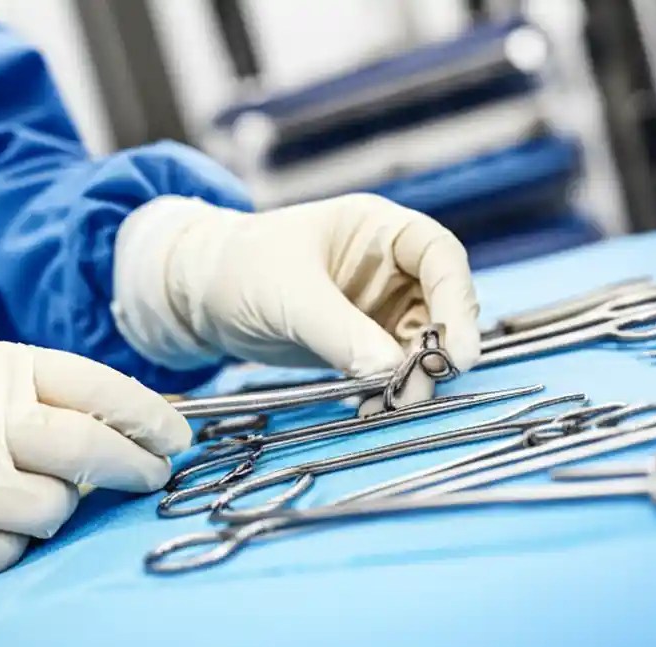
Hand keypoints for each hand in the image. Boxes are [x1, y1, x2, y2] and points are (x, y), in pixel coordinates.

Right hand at [0, 335, 189, 591]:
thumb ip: (32, 384)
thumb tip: (115, 411)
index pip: (100, 388)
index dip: (150, 415)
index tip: (177, 436)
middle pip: (96, 448)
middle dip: (140, 466)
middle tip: (155, 476)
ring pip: (60, 508)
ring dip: (64, 506)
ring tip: (30, 494)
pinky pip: (17, 550)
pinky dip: (16, 541)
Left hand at [113, 194, 480, 386]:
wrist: (198, 297)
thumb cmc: (239, 268)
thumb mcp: (288, 294)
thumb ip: (339, 331)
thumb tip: (389, 369)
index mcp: (378, 229)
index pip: (440, 256)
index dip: (457, 301)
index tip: (458, 350)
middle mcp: (389, 266)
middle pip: (440, 306)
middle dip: (436, 349)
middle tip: (420, 389)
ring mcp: (378, 306)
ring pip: (421, 343)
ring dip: (415, 376)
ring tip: (393, 405)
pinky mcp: (361, 342)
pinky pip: (392, 367)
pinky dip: (390, 389)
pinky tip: (374, 408)